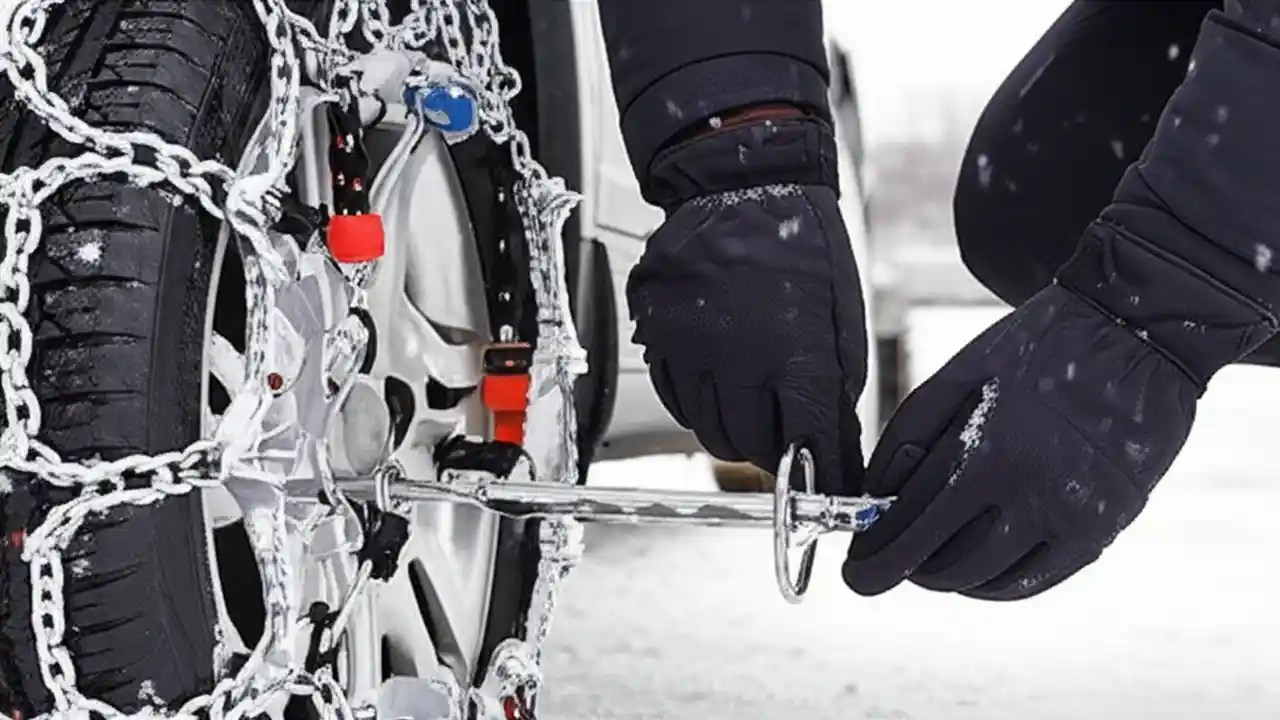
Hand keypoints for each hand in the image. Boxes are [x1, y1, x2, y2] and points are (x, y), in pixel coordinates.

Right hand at [627, 118, 866, 493]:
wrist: (741, 184)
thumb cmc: (800, 240)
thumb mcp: (840, 310)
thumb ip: (837, 380)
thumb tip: (837, 436)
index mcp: (793, 354)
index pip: (809, 442)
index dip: (823, 474)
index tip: (830, 487)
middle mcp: (737, 360)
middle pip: (750, 446)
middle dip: (776, 457)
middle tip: (789, 449)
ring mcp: (691, 349)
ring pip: (707, 429)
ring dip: (735, 437)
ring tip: (754, 419)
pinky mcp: (659, 336)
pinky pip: (675, 399)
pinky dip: (698, 410)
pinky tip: (719, 393)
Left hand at [843, 224, 1274, 598]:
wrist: (1133, 334)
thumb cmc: (1034, 349)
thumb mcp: (956, 377)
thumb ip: (907, 440)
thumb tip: (872, 501)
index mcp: (986, 452)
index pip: (913, 531)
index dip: (877, 560)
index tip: (856, 574)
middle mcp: (1030, 494)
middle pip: (947, 564)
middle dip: (906, 570)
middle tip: (889, 560)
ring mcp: (1072, 517)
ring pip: (988, 582)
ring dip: (947, 580)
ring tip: (928, 563)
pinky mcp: (1103, 529)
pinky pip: (1036, 581)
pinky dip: (995, 586)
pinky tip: (976, 570)